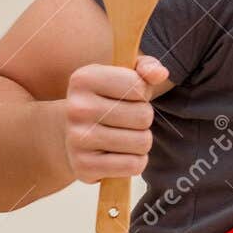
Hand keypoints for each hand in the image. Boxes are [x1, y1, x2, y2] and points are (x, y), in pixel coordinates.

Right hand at [63, 55, 168, 182]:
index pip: (138, 86)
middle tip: (126, 120)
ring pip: (142, 142)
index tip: (127, 96)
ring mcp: (77, 138)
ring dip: (141, 141)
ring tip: (123, 136)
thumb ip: (147, 67)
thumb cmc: (108, 100)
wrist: (73, 134)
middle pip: (144, 116)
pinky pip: (133, 165)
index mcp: (84, 78)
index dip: (142, 93)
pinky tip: (119, 154)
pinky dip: (134, 161)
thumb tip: (159, 74)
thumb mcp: (124, 74)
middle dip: (144, 119)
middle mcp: (77, 108)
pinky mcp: (83, 166)